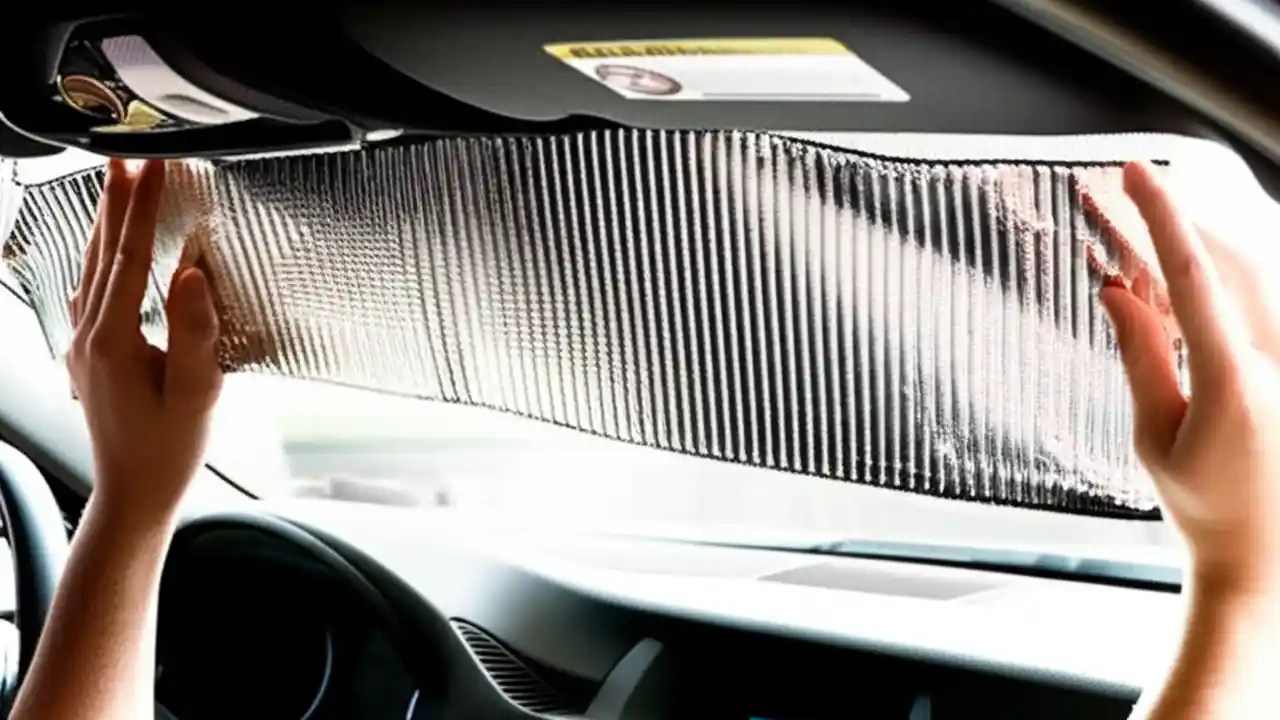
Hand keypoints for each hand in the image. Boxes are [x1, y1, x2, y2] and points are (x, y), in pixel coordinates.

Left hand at [67, 159, 221, 521]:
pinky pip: (91, 289)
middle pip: (101, 252)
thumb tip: (191, 275)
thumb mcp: (196, 394)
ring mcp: (83, 346)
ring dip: (106, 224)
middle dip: (116, 202)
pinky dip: (103, 256)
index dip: (141, 208)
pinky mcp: (89, 355)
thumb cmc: (168, 451)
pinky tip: (110, 252)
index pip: (129, 257)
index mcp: (113, 340)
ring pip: (90, 268)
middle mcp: (88, 336)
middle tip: (127, 158)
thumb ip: (194, 333)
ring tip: (117, 188)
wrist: (134, 493)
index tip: (151, 167)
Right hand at [1104, 162, 1279, 593]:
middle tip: (1120, 188)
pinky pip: (1252, 303)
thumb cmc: (1205, 509)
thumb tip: (1116, 291)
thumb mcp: (1156, 436)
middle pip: (1226, 257)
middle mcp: (1276, 360)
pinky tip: (1173, 274)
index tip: (1132, 173)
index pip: (1192, 274)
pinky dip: (1212, 278)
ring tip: (1138, 224)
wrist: (1263, 559)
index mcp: (1235, 379)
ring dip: (1193, 241)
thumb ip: (1140, 356)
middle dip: (1171, 216)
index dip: (1159, 215)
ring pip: (1247, 273)